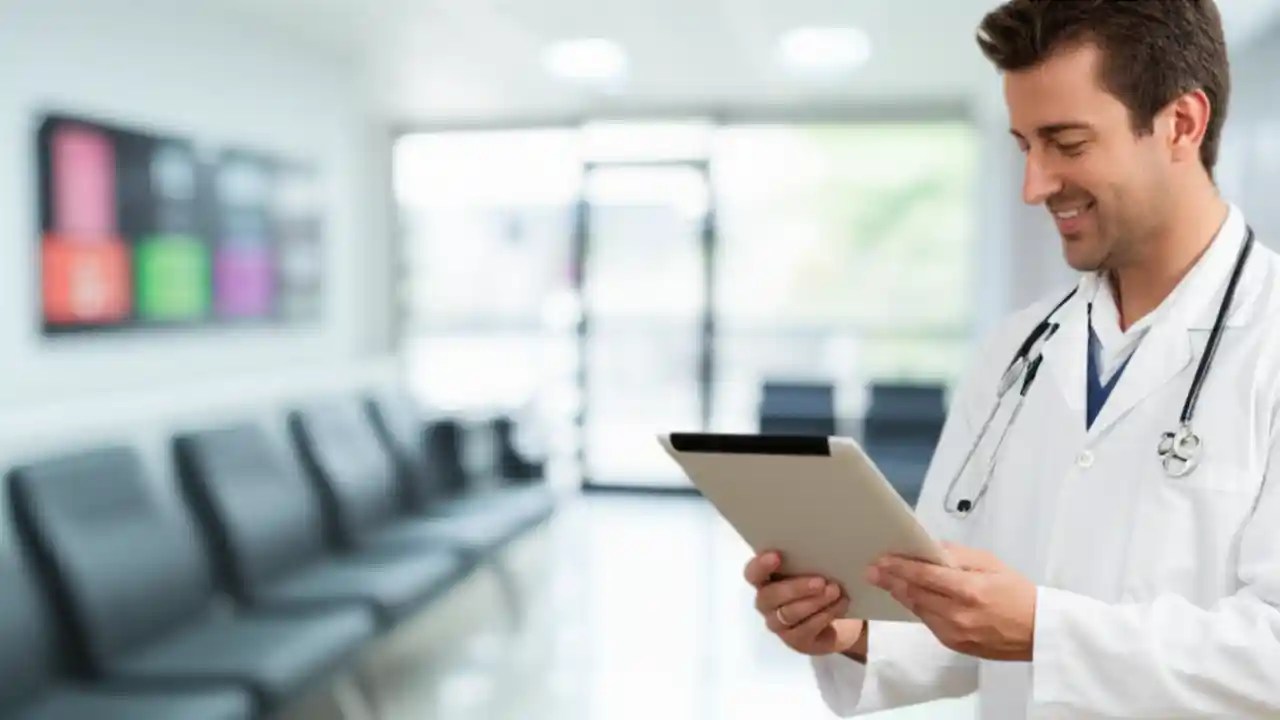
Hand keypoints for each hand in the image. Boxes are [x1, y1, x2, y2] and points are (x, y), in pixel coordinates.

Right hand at [744, 550, 866, 656]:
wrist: (842, 620)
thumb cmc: (823, 585)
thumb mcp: (817, 569)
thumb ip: (813, 559)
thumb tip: (831, 548)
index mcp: (766, 579)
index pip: (753, 573)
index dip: (761, 565)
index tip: (777, 555)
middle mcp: (767, 602)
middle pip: (769, 596)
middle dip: (795, 588)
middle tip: (821, 581)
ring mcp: (779, 624)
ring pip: (789, 613)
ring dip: (814, 601)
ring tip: (835, 591)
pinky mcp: (796, 641)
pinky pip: (805, 629)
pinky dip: (824, 615)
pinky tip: (840, 604)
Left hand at [867, 542, 1036, 660]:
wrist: (1039, 632)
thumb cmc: (1017, 591)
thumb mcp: (991, 563)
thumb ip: (957, 555)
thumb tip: (928, 547)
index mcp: (969, 589)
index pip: (924, 575)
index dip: (899, 567)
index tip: (880, 560)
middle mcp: (958, 614)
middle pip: (915, 594)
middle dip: (891, 581)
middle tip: (872, 571)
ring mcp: (955, 633)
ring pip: (918, 610)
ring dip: (901, 595)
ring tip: (886, 581)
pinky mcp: (955, 645)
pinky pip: (929, 623)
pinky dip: (919, 609)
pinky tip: (911, 598)